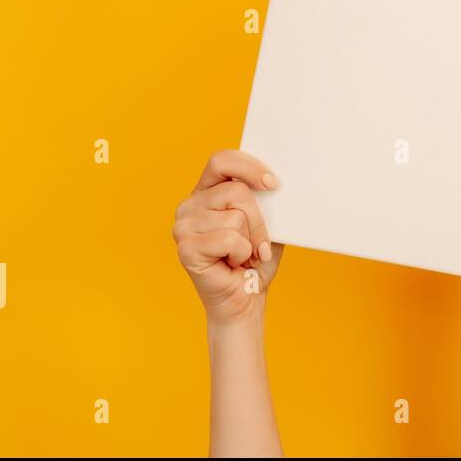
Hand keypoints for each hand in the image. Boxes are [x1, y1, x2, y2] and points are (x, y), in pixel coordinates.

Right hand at [173, 150, 283, 327]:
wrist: (245, 300)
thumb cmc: (254, 260)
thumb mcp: (266, 223)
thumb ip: (264, 200)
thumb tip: (276, 182)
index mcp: (206, 192)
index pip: (222, 161)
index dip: (249, 167)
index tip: (273, 183)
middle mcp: (190, 205)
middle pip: (236, 191)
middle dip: (259, 219)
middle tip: (258, 242)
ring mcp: (184, 226)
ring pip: (236, 217)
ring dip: (251, 240)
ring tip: (242, 254)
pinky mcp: (186, 247)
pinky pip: (230, 239)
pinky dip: (241, 254)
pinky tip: (232, 264)